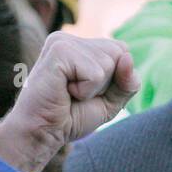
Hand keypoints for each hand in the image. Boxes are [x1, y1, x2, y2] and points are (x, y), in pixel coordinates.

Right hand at [0, 32, 138, 171]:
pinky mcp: (58, 51)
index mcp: (80, 46)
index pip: (122, 51)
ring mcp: (62, 42)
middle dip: (107, 83)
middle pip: (119, 54)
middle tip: (78, 94)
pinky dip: (86, 91)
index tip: (89, 92)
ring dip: (94, 89)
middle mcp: (70, 39)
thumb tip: (128, 57)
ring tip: (69, 93)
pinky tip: (65, 92)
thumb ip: (127, 82)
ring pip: (109, 63)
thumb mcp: (110, 102)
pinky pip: (95, 73)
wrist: (43, 132)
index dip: (116, 79)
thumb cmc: (72, 118)